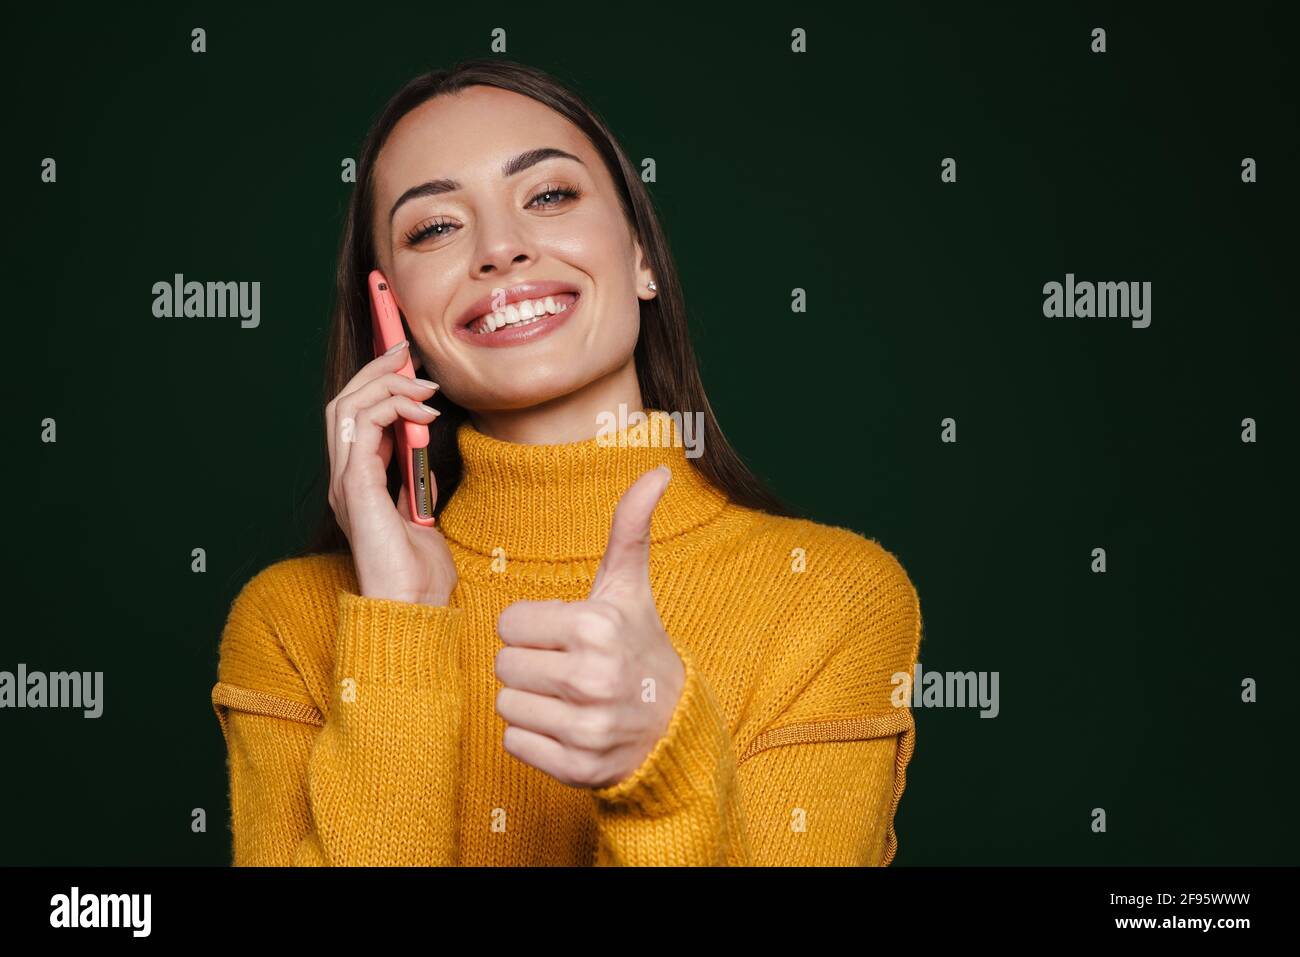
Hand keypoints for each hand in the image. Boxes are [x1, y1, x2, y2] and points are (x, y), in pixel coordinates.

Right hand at [324, 341, 457, 605]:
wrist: (413, 606)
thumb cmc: (419, 573)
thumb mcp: (420, 517)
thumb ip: (414, 484)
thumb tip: (424, 452)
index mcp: (356, 484)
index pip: (354, 418)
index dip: (374, 384)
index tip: (404, 361)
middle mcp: (344, 479)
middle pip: (343, 403)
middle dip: (374, 370)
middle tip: (407, 351)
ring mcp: (344, 482)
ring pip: (346, 407)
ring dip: (385, 384)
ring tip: (422, 382)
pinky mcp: (355, 487)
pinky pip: (363, 426)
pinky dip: (392, 408)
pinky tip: (423, 412)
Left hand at [493, 465, 685, 789]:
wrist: (673, 727)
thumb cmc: (639, 647)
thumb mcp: (630, 588)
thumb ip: (629, 528)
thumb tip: (657, 470)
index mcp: (596, 626)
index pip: (509, 623)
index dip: (533, 627)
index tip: (566, 636)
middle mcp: (591, 678)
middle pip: (503, 664)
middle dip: (529, 663)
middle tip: (565, 666)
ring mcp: (585, 727)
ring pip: (505, 703)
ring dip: (528, 699)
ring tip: (565, 697)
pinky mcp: (576, 767)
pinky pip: (513, 742)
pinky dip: (533, 737)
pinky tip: (565, 726)